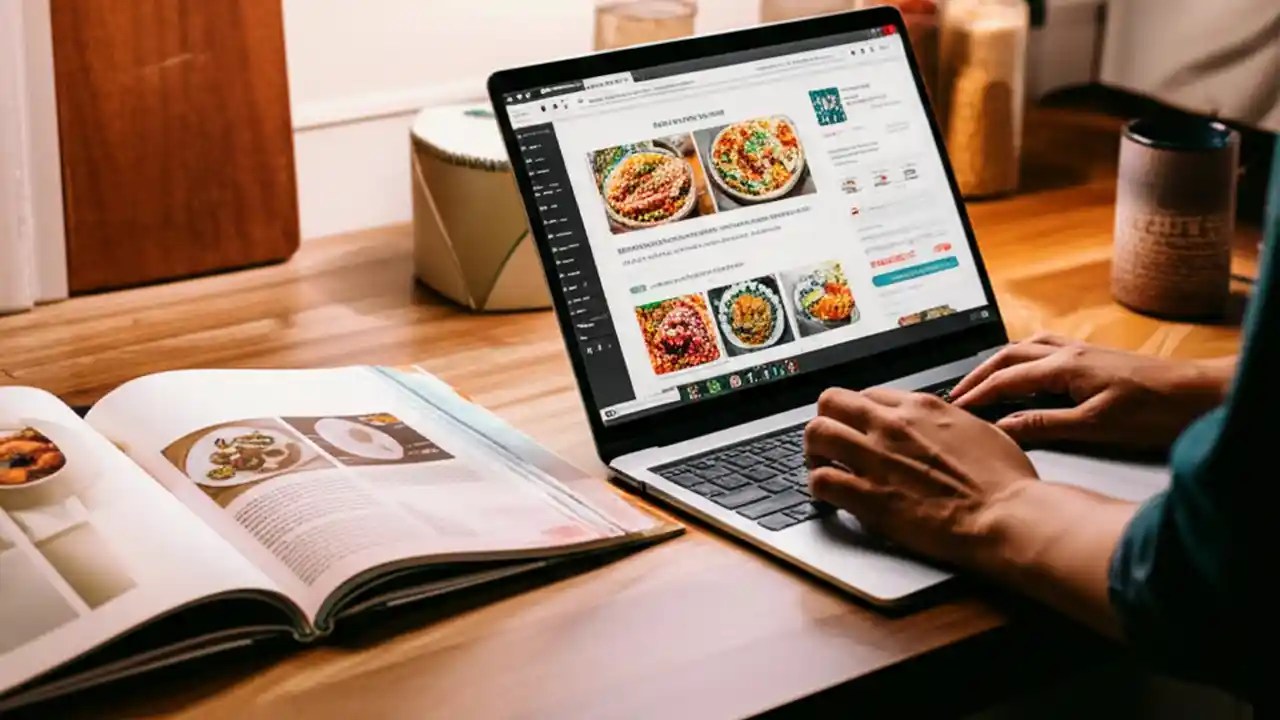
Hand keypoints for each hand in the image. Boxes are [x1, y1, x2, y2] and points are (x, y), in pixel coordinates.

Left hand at [804, 387, 1038, 568]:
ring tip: (821, 464)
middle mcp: (890, 426)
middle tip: (830, 440)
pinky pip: (821, 480)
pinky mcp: (868, 496)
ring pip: (816, 434)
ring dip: (814, 450)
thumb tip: (938, 424)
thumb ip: (947, 421)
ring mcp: (876, 459)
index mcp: (919, 407)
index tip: (858, 427)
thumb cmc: (1004, 480)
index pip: (867, 394)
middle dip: (826, 419)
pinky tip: (828, 494)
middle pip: (830, 402)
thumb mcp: (979, 429)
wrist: (1004, 515)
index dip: (858, 412)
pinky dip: (818, 486)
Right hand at [950, 334, 1233, 450]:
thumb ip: (1044, 424)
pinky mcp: (1095, 356)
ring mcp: (1083, 350)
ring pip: (1027, 347)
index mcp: (1064, 367)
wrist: (1197, 394)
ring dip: (999, 361)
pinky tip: (1026, 367)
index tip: (955, 409)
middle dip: (979, 373)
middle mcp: (1069, 351)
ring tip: (982, 378)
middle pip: (1009, 355)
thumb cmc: (1153, 411)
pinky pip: (1046, 347)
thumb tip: (1003, 427)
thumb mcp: (1093, 426)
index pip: (1006, 379)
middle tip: (957, 393)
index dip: (977, 395)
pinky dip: (1024, 356)